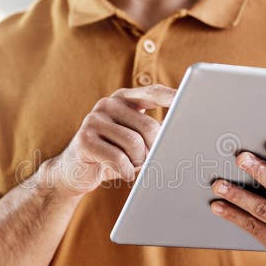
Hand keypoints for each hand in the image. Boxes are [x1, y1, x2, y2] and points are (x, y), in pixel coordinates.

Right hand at [48, 84, 174, 195]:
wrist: (73, 172)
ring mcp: (93, 120)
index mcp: (123, 99)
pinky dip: (126, 171)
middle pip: (150, 127)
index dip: (172, 96)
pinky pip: (118, 158)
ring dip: (138, 162)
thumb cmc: (112, 155)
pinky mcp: (84, 139)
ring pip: (135, 144)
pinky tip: (123, 173)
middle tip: (144, 160)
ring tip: (130, 166)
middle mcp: (108, 104)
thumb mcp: (133, 139)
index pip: (153, 92)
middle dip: (153, 150)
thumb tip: (177, 135)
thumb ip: (150, 132)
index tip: (191, 97)